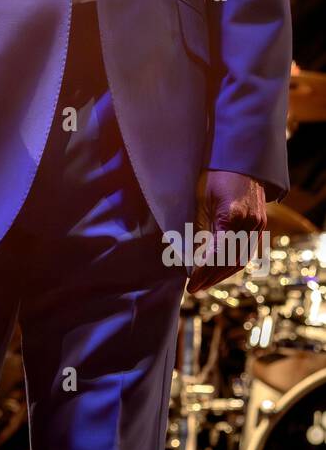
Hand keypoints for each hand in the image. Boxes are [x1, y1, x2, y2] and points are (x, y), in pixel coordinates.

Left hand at [186, 170, 266, 293]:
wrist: (242, 161)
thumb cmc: (217, 177)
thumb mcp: (202, 199)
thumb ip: (199, 225)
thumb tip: (188, 254)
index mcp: (232, 215)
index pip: (218, 252)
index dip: (204, 270)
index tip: (191, 281)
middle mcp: (249, 223)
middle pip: (230, 261)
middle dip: (212, 277)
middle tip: (194, 288)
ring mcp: (258, 225)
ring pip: (241, 259)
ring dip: (222, 274)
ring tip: (205, 283)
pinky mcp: (260, 225)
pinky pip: (247, 251)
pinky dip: (232, 264)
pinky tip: (220, 270)